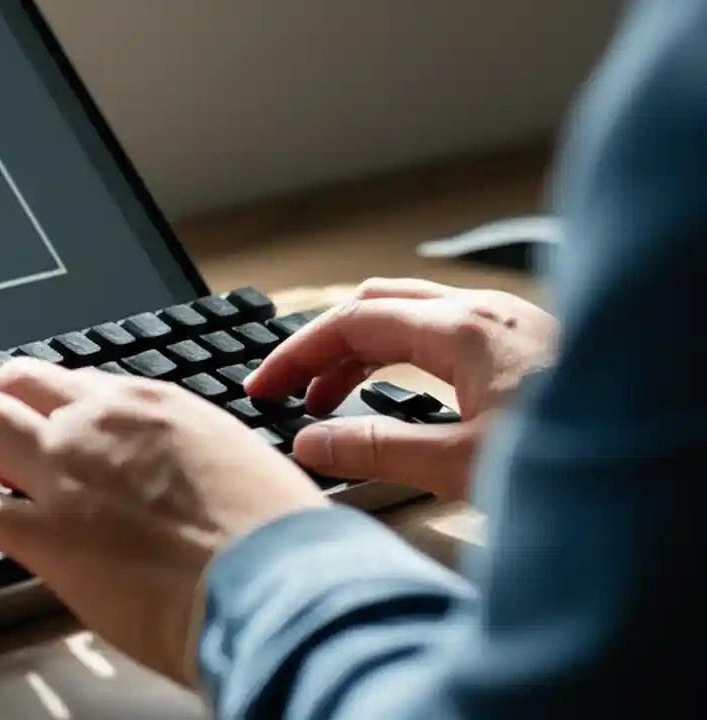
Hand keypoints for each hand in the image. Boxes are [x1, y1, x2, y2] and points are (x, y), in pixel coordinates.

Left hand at [0, 358, 327, 685]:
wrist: (276, 581)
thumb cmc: (274, 531)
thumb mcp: (235, 459)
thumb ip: (189, 453)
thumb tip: (177, 471)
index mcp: (151, 404)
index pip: (79, 382)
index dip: (63, 409)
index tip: (64, 431)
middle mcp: (99, 424)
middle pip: (17, 381)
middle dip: (7, 407)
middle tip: (12, 444)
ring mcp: (64, 473)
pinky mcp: (43, 534)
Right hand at [246, 277, 556, 499]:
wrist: (659, 440)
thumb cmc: (574, 453)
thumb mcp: (460, 462)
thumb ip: (376, 450)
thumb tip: (311, 441)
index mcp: (460, 330)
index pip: (350, 321)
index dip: (296, 353)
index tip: (264, 386)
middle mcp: (482, 314)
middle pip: (375, 305)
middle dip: (323, 345)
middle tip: (291, 390)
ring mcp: (508, 324)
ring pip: (409, 315)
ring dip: (361, 350)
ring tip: (332, 399)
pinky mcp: (526, 344)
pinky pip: (441, 330)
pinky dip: (400, 354)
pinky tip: (400, 393)